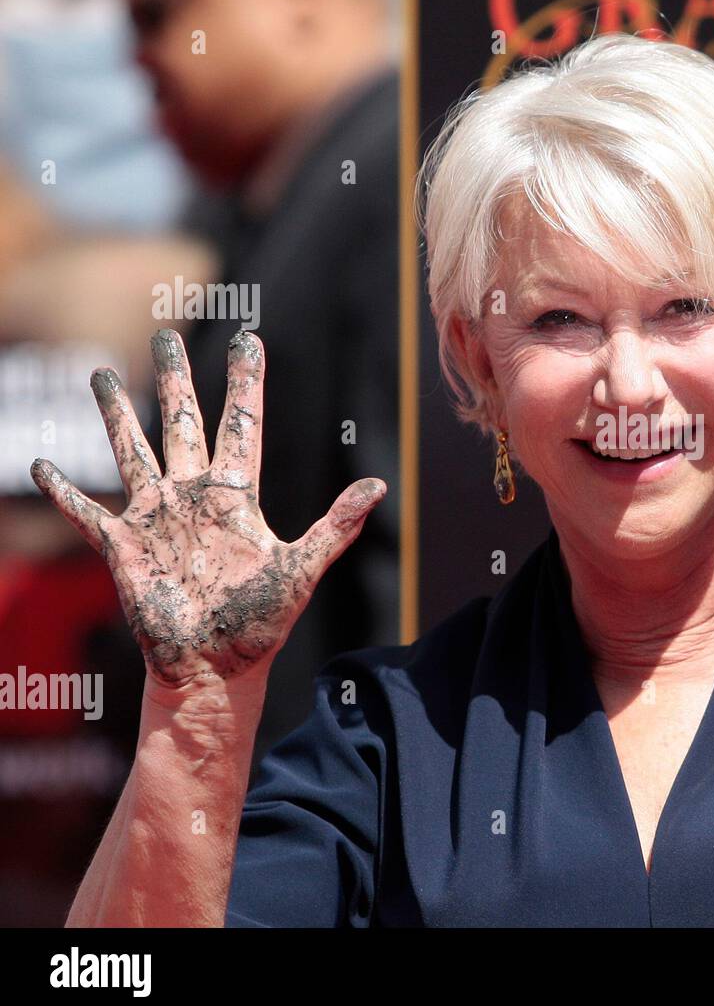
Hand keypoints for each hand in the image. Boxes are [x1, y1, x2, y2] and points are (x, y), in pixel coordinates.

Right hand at [31, 329, 385, 689]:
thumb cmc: (260, 625)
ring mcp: (155, 519)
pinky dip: (63, 490)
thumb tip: (380, 485)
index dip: (244, 381)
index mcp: (236, 496)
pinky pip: (86, 512)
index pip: (241, 423)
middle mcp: (193, 497)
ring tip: (100, 372)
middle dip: (174, 380)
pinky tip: (41, 463)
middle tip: (166, 335)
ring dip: (116, 414)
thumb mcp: (302, 570)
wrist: (214, 669)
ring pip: (132, 451)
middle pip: (181, 422)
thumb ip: (337, 526)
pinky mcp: (122, 548)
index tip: (247, 338)